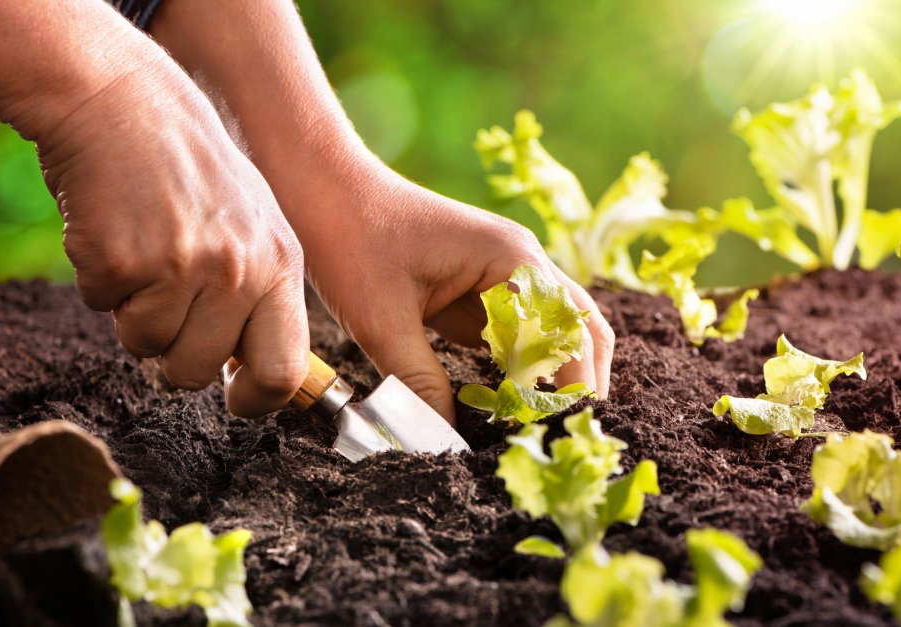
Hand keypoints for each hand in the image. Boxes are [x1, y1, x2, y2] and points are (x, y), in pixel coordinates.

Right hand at [34, 70, 309, 417]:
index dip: (255, 400)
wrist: (123, 100)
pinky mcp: (123, 261)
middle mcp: (239, 270)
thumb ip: (260, 293)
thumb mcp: (254, 223)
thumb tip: (258, 374)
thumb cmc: (189, 168)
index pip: (285, 371)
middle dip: (174, 363)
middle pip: (199, 372)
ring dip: (133, 316)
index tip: (235, 398)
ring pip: (146, 348)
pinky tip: (114, 233)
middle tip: (165, 316)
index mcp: (281, 264)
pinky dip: (100, 283)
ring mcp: (182, 267)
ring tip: (143, 257)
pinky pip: (103, 309)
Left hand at [297, 162, 614, 423]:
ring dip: (549, 376)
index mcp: (513, 259)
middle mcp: (521, 262)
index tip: (561, 432)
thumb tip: (443, 443)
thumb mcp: (382, 322)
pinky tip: (502, 405)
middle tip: (565, 435)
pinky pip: (513, 333)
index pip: (570, 331)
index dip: (572, 386)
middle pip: (579, 327)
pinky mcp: (477, 286)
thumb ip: (419, 385)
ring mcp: (502, 273)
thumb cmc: (351, 238)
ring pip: (549, 331)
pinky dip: (516, 368)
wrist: (321, 188)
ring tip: (539, 428)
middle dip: (578, 382)